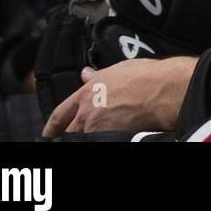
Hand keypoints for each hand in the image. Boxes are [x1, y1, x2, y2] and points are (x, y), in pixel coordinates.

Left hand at [42, 55, 197, 136]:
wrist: (162, 90)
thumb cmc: (145, 76)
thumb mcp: (117, 69)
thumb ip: (97, 76)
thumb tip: (85, 74)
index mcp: (86, 94)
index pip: (60, 114)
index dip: (52, 126)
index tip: (48, 133)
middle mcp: (87, 113)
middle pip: (69, 132)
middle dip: (68, 134)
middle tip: (70, 136)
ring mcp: (98, 128)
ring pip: (83, 139)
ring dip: (87, 137)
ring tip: (96, 135)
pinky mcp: (111, 138)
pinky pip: (101, 141)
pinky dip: (103, 139)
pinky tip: (110, 137)